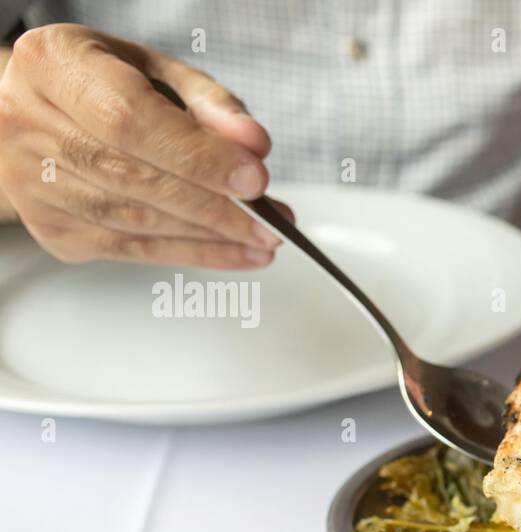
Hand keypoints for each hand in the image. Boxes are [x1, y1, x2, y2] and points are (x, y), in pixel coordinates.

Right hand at [0, 23, 288, 268]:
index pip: (130, 120)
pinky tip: (235, 253)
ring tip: (263, 239)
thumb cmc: (102, 84)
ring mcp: (33, 183)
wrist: (38, 110)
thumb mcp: (156, 70)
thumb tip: (253, 144)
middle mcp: (28, 124)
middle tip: (270, 222)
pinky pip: (132, 250)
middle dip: (215, 207)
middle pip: (135, 178)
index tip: (254, 179)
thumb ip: (208, 102)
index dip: (197, 155)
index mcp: (53, 66)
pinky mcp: (51, 228)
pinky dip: (192, 254)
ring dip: (211, 238)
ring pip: (136, 222)